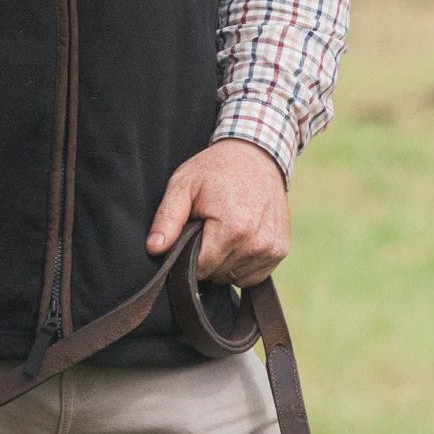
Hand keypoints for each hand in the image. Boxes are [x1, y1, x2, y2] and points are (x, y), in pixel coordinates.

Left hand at [145, 139, 288, 285]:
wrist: (256, 155)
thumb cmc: (215, 169)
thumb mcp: (182, 185)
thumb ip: (167, 219)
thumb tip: (154, 249)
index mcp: (233, 228)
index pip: (201, 268)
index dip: (187, 256)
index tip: (188, 234)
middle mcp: (257, 243)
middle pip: (217, 273)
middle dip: (205, 256)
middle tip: (204, 227)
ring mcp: (272, 249)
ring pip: (234, 277)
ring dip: (222, 262)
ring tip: (221, 231)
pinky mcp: (280, 251)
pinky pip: (252, 275)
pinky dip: (241, 264)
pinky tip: (236, 240)